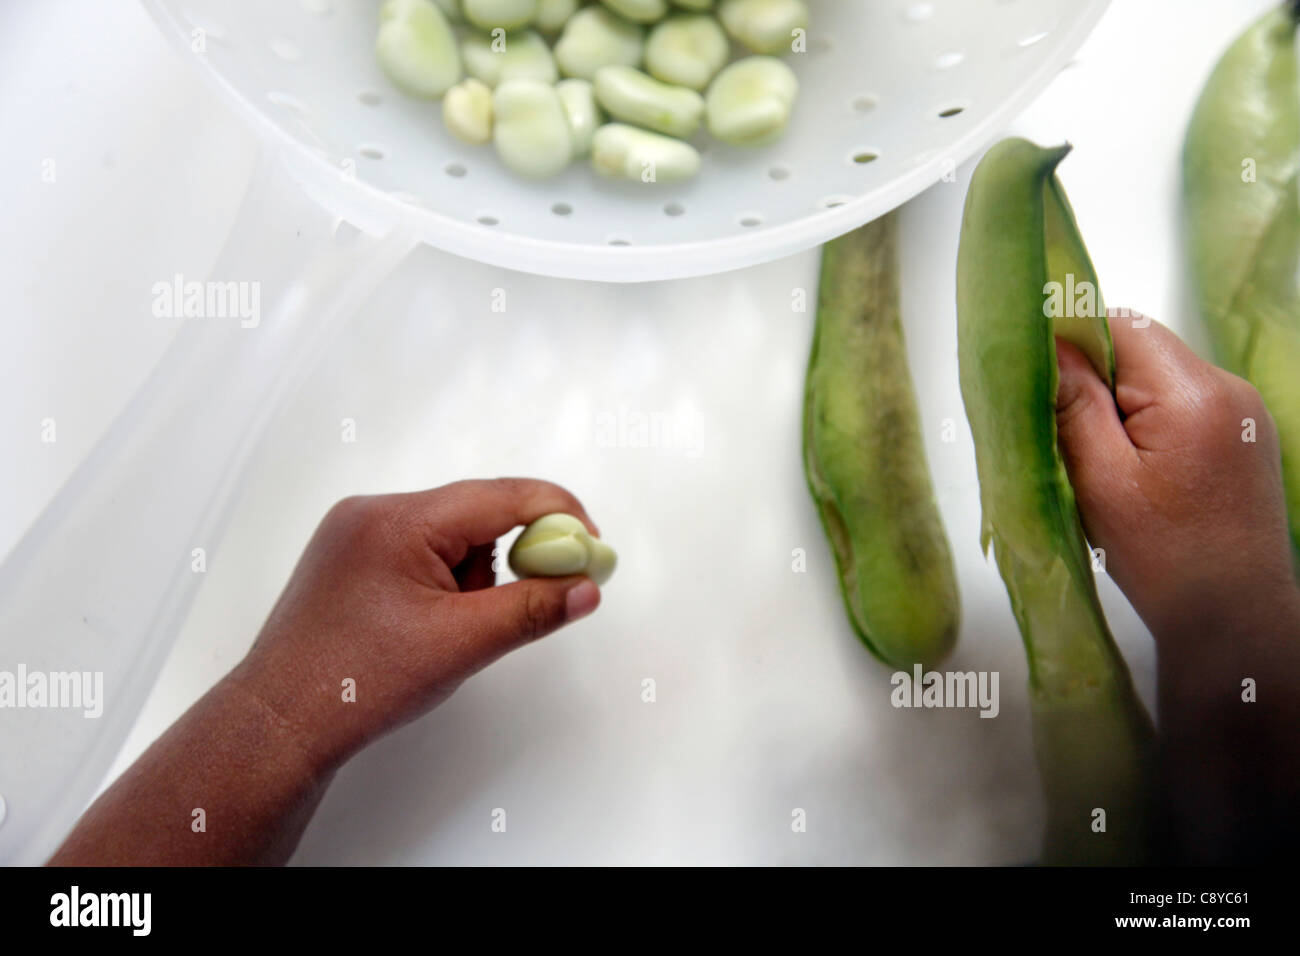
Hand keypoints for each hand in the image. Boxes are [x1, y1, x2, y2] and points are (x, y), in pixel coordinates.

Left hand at [49, 478, 604, 864]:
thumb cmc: (356, 684)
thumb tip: (585, 587)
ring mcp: (357, 531)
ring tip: (455, 631)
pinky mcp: (351, 555)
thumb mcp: (462, 645)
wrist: (279, 722)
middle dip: (516, 551)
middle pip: (478, 509)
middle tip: (541, 594)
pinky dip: (447, 578)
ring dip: (477, 571)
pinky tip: (432, 624)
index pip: (502, 495)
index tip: (591, 549)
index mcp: (400, 520)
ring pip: (451, 532)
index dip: (558, 516)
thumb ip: (532, 608)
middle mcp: (375, 511)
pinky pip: (421, 547)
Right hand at [1054, 312, 1299, 861]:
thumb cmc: (1166, 560)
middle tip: (1064, 436)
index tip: (1036, 380)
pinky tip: (1132, 473)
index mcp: (1195, 394)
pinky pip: (1180, 406)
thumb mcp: (1101, 481)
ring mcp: (1243, 413)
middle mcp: (1229, 390)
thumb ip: (1073, 406)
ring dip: (1118, 406)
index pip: (1121, 325)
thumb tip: (1046, 347)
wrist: (1235, 620)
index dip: (1070, 343)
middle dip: (1093, 381)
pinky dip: (1145, 425)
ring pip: (1157, 379)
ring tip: (1099, 464)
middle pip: (1140, 349)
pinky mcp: (1243, 437)